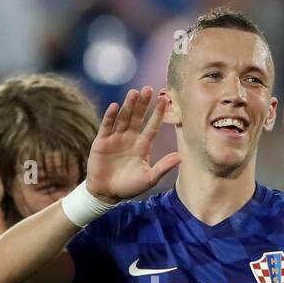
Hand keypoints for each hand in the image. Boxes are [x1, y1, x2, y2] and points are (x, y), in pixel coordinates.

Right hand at [84, 87, 180, 201]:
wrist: (107, 193)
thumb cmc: (129, 186)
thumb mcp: (149, 178)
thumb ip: (164, 167)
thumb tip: (181, 157)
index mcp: (143, 145)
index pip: (152, 126)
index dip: (158, 113)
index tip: (165, 100)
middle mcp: (130, 138)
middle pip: (138, 117)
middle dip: (143, 104)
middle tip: (148, 89)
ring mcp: (116, 138)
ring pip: (123, 118)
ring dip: (128, 105)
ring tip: (134, 92)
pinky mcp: (102, 141)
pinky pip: (107, 126)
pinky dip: (110, 116)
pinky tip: (115, 106)